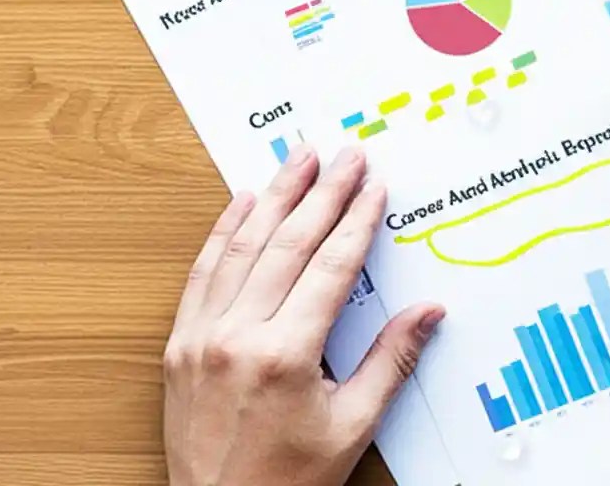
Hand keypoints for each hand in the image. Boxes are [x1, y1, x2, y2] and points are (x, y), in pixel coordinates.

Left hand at [163, 146, 444, 485]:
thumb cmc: (286, 481)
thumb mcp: (352, 427)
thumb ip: (392, 361)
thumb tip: (429, 312)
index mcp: (284, 356)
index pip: (330, 268)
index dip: (356, 222)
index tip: (373, 187)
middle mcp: (237, 337)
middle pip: (287, 244)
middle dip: (322, 194)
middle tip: (345, 156)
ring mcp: (201, 337)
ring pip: (242, 247)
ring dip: (273, 196)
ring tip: (298, 159)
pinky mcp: (181, 345)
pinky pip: (203, 272)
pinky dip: (224, 231)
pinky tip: (242, 202)